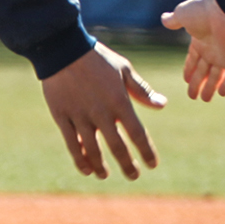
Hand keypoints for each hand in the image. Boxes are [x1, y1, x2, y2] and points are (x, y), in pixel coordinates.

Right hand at [39, 42, 164, 179]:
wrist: (63, 48)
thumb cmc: (97, 58)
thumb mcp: (123, 69)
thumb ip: (141, 90)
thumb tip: (162, 105)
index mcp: (120, 101)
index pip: (137, 134)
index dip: (146, 152)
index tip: (152, 164)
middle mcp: (101, 113)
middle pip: (117, 147)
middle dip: (127, 165)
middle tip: (134, 176)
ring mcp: (80, 116)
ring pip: (93, 151)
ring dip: (101, 166)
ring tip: (105, 174)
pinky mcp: (62, 117)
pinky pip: (72, 144)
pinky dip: (80, 159)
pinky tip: (86, 169)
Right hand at [161, 0, 224, 101]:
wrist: (223, 10)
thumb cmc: (201, 11)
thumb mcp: (182, 15)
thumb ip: (174, 20)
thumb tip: (164, 19)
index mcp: (199, 40)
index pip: (193, 58)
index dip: (189, 69)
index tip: (186, 79)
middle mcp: (211, 49)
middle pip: (203, 70)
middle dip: (197, 83)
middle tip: (192, 96)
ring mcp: (223, 55)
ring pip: (215, 76)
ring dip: (210, 88)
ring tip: (204, 99)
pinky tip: (221, 94)